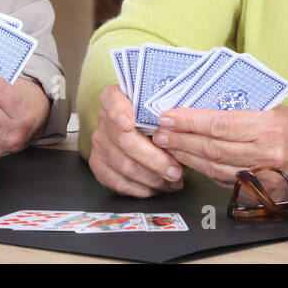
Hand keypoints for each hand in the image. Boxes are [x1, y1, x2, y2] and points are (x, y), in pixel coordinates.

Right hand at [88, 83, 183, 197]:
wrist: (139, 133)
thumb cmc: (155, 120)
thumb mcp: (162, 108)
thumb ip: (168, 114)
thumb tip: (189, 125)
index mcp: (117, 98)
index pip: (111, 99)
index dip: (119, 111)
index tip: (128, 123)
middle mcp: (105, 120)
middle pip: (123, 140)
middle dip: (153, 159)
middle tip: (175, 170)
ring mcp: (100, 143)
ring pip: (124, 166)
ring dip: (153, 178)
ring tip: (173, 180)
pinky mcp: (99, 165)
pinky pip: (120, 183)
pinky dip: (142, 189)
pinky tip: (158, 186)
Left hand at [152, 106, 287, 190]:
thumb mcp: (273, 107)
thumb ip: (240, 106)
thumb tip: (201, 100)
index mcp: (268, 126)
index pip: (219, 123)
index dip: (190, 121)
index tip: (168, 115)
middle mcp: (265, 154)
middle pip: (212, 148)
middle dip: (181, 139)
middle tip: (159, 131)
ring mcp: (262, 177)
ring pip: (214, 167)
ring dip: (186, 156)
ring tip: (168, 145)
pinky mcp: (260, 193)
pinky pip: (224, 181)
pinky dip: (204, 170)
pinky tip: (189, 160)